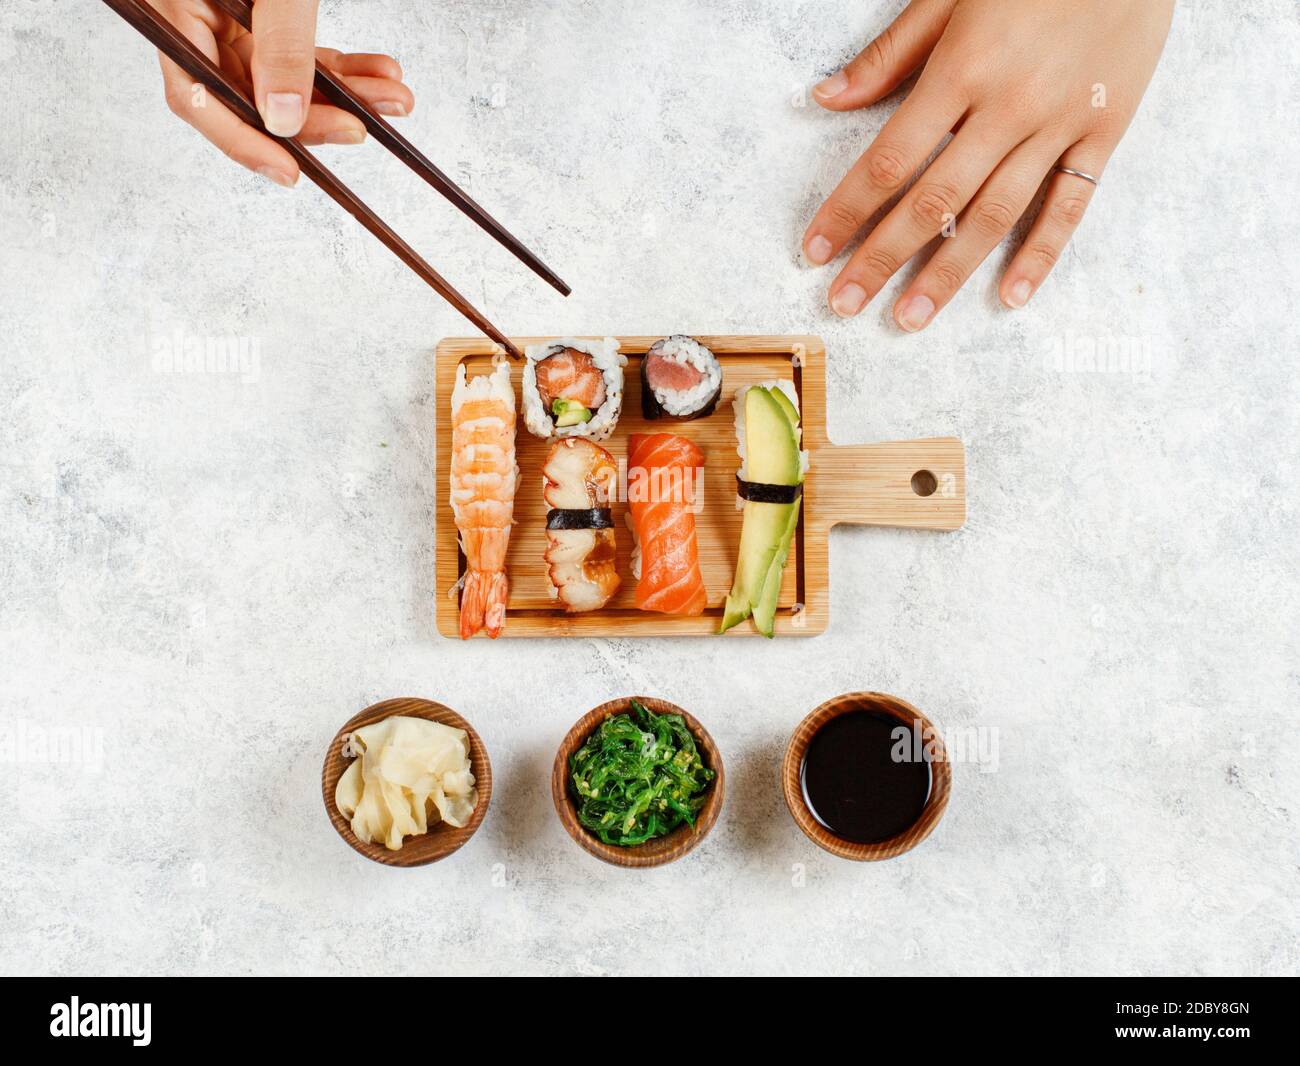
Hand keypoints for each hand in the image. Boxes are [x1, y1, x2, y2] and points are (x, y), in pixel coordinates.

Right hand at [151, 0, 414, 186]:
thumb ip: (281, 41)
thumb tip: (285, 120)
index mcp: (173, 4)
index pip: (196, 95)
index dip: (241, 141)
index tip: (290, 171)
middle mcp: (196, 14)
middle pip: (247, 93)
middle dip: (313, 117)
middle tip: (362, 132)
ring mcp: (229, 12)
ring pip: (284, 77)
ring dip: (344, 94)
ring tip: (395, 100)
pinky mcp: (264, 8)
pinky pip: (302, 50)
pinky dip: (345, 67)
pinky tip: (383, 75)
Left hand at [802, 0, 1173, 329]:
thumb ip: (891, 54)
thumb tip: (826, 98)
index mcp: (963, 70)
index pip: (889, 160)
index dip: (847, 210)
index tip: (814, 250)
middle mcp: (1008, 107)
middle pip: (933, 201)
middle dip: (882, 257)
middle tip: (846, 302)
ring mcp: (1059, 124)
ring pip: (994, 215)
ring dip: (947, 274)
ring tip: (909, 319)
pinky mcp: (1105, 130)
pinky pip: (1070, 204)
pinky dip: (1041, 254)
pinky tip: (1009, 296)